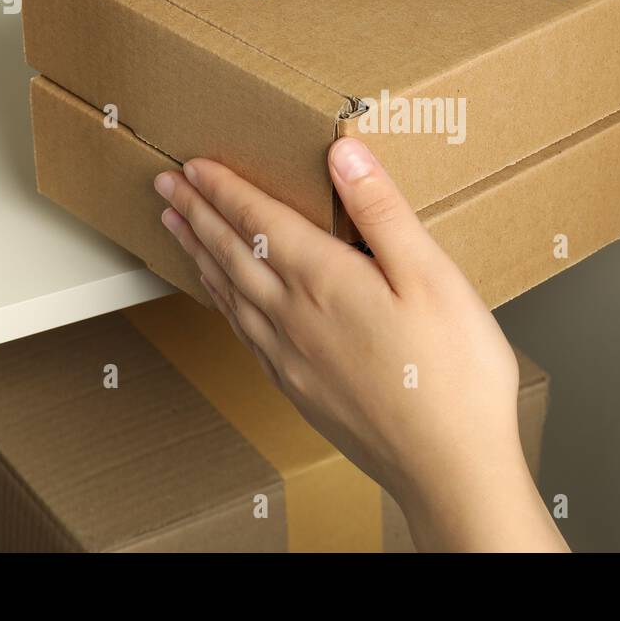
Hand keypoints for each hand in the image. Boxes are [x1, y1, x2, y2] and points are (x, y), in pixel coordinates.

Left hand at [153, 137, 566, 551]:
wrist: (449, 468)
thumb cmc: (452, 374)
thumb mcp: (431, 275)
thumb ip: (381, 210)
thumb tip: (343, 152)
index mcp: (324, 281)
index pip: (258, 220)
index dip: (224, 188)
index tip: (196, 165)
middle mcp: (294, 318)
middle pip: (231, 253)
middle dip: (197, 214)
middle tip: (166, 184)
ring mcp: (291, 358)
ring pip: (229, 294)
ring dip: (200, 255)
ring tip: (178, 229)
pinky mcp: (300, 389)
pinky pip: (243, 333)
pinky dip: (222, 303)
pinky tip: (225, 300)